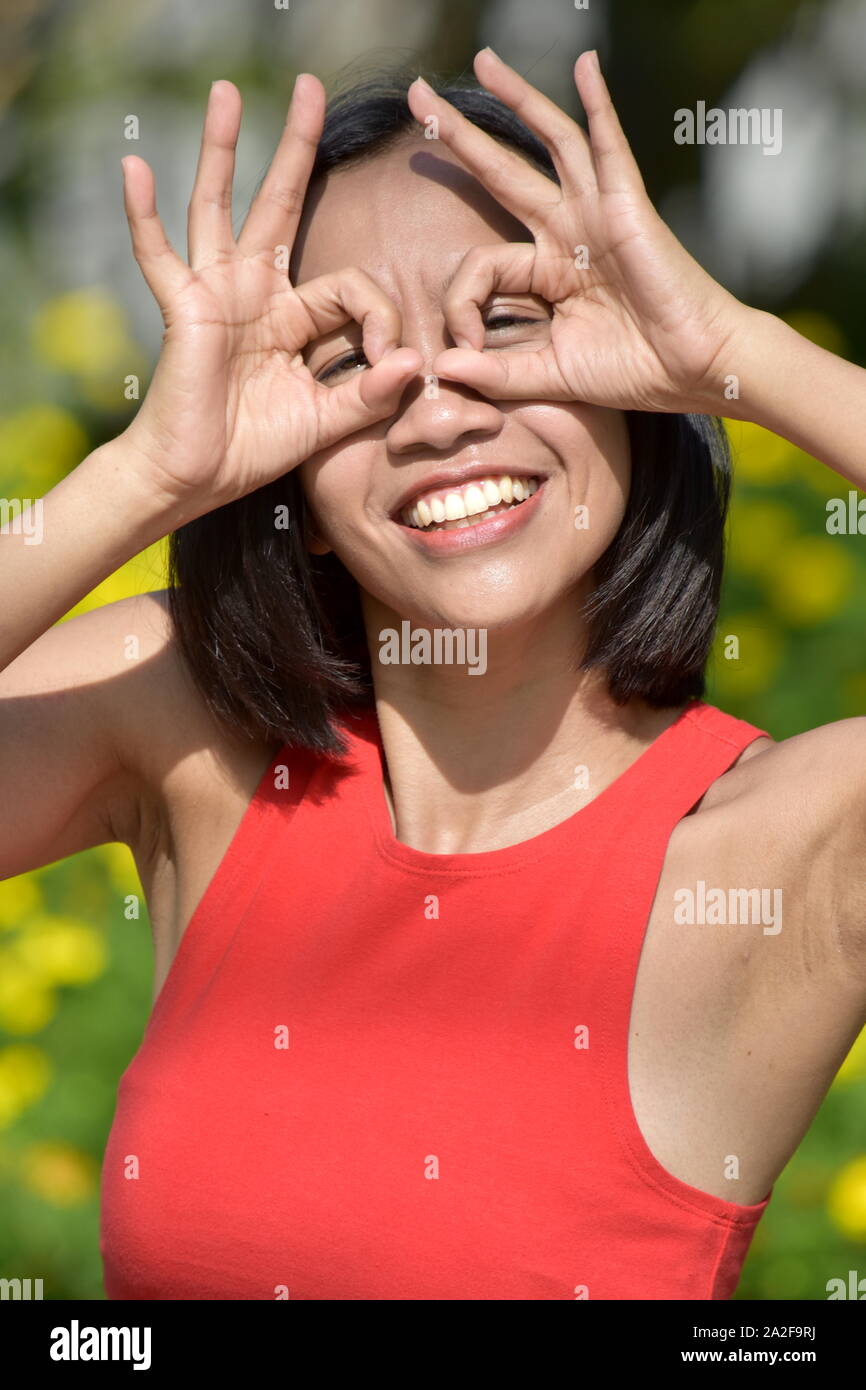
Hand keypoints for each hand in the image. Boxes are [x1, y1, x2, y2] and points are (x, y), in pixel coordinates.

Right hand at [119, 76, 419, 518]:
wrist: (196, 479)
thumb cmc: (253, 449)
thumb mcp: (325, 422)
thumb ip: (368, 395)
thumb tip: (412, 364)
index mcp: (291, 318)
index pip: (348, 287)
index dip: (379, 316)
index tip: (390, 361)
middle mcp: (253, 294)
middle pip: (279, 206)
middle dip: (296, 150)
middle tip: (310, 87)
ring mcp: (215, 295)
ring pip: (219, 207)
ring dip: (224, 149)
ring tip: (228, 93)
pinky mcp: (183, 309)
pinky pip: (158, 254)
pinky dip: (143, 214)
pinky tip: (134, 166)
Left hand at [408, 49, 749, 415]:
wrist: (693, 371)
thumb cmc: (633, 372)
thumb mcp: (551, 376)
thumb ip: (497, 374)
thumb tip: (441, 368)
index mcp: (547, 272)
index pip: (480, 265)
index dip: (460, 304)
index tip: (463, 347)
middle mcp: (568, 232)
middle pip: (503, 171)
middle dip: (459, 135)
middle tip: (418, 96)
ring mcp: (597, 214)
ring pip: (551, 142)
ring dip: (517, 98)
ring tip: (481, 60)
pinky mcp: (627, 207)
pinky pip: (608, 146)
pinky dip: (598, 104)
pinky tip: (585, 65)